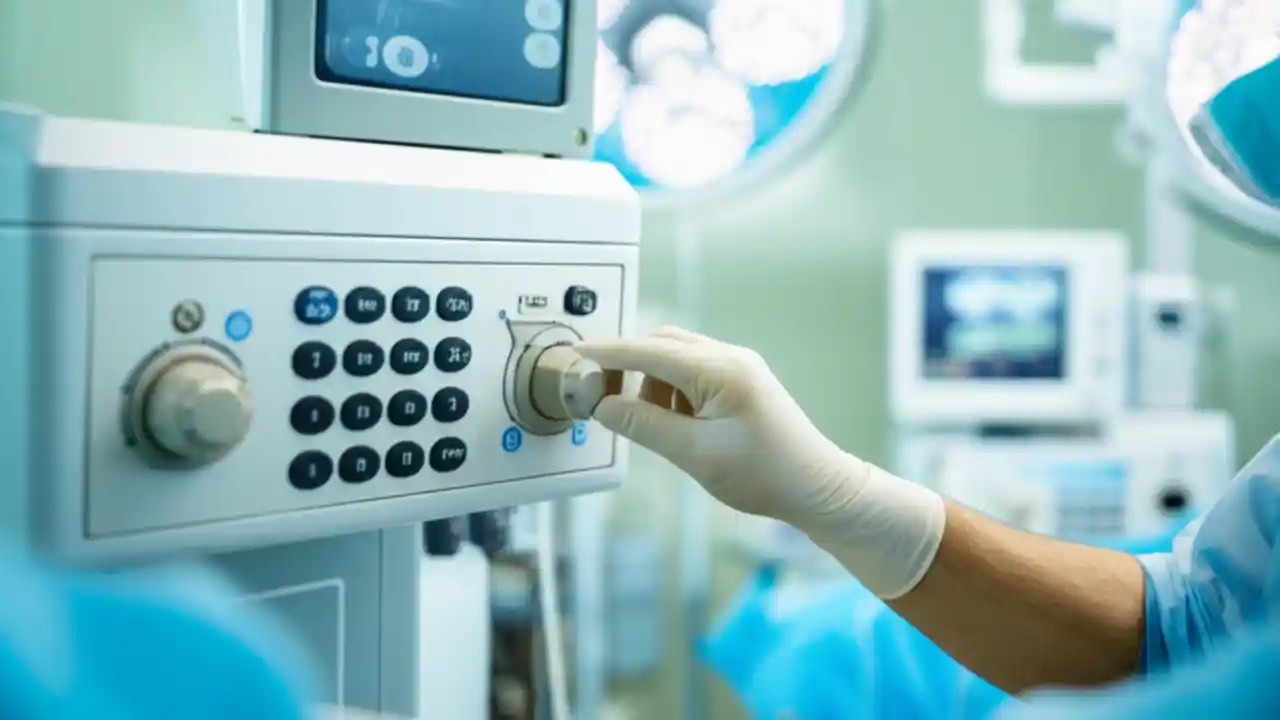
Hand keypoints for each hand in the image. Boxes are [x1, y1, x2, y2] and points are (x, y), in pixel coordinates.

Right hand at [577, 327, 945, 598]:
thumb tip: (604, 406)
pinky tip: (677, 426)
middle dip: (629, 366)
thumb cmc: (765, 474)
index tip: (577, 357)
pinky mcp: (740, 381)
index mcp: (721, 370)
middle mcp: (730, 358)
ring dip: (652, 383)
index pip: (649, 350)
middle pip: (661, 343)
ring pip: (675, 357)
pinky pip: (693, 372)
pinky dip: (672, 392)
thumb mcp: (694, 455)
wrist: (816, 487)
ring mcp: (738, 367)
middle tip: (603, 396)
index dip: (608, 353)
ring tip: (654, 427)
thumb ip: (644, 426)